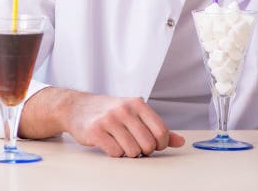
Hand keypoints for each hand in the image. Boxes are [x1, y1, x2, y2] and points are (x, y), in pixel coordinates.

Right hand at [63, 92, 184, 157]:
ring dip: (128, 153)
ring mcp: (109, 120)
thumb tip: (180, 141)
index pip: (161, 131)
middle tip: (134, 145)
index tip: (152, 145)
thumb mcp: (134, 113)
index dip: (160, 144)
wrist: (77, 107)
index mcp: (137, 103)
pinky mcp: (96, 131)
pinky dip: (115, 153)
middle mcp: (124, 109)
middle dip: (143, 150)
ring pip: (133, 151)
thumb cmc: (109, 111)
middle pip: (148, 144)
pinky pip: (116, 153)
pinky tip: (110, 144)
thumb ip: (156, 127)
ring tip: (121, 143)